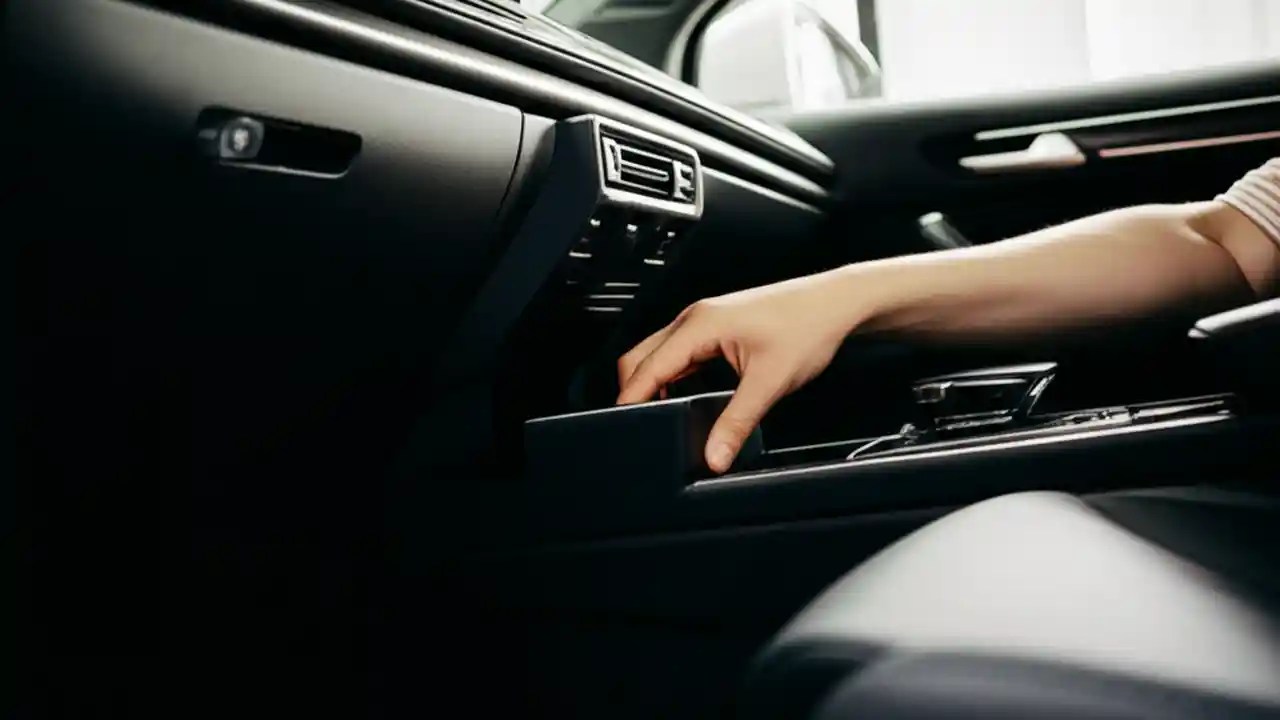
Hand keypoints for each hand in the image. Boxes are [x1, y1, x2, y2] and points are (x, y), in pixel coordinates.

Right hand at [617, 270, 857, 472]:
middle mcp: (695, 318)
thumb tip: (714, 454)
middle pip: (641, 357)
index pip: (646, 367)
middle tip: (638, 426)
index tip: (620, 426)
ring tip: (657, 414)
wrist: (837, 302)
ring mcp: (705, 320)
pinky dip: (672, 374)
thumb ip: (737, 423)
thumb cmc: (808, 326)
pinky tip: (684, 394)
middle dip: (633, 391)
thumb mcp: (770, 383)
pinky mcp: (717, 326)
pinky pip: (679, 351)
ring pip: (659, 353)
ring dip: (653, 382)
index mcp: (699, 325)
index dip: (629, 399)